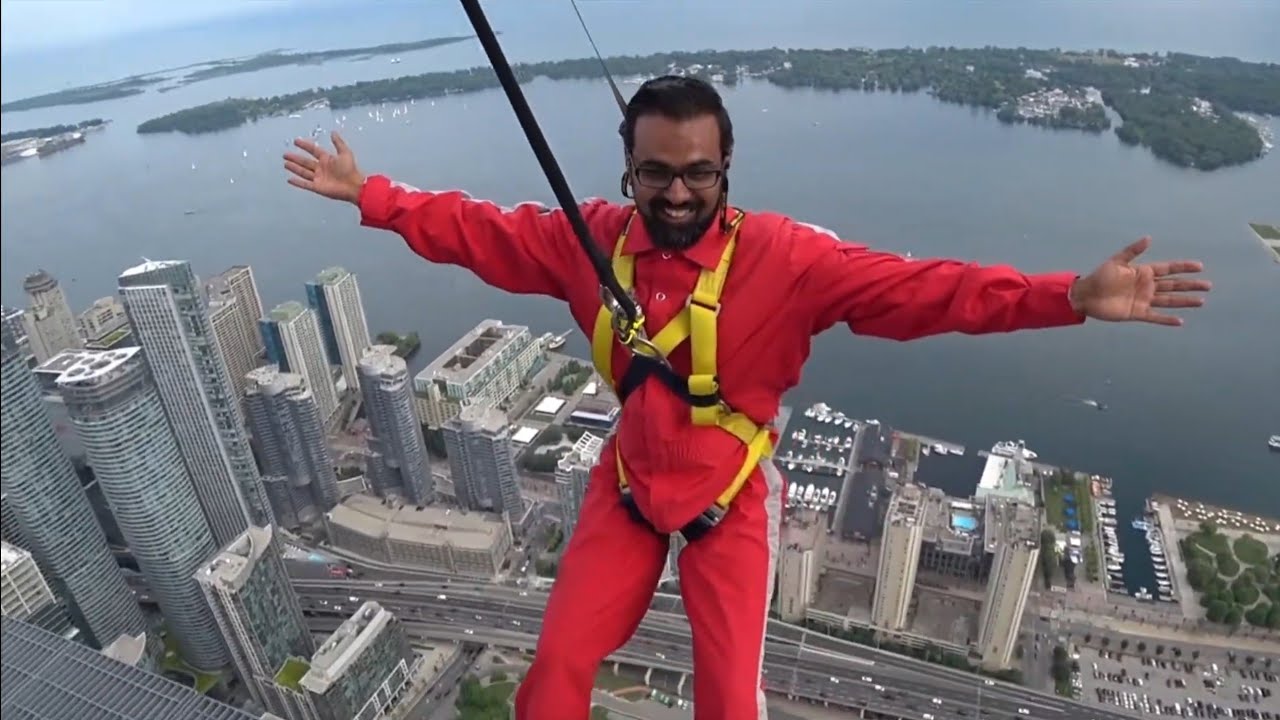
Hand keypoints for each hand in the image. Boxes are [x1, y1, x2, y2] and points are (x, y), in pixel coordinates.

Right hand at [283, 131, 364, 204]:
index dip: (305, 145)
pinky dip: (297, 182)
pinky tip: (289, 179)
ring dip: (294, 168)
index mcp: (327, 159)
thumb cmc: (350, 170)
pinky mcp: (317, 187)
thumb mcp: (345, 153)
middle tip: (285, 154)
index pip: (313, 150)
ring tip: (285, 163)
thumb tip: (333, 132)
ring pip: (303, 172)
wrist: (354, 186)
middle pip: (305, 162)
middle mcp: (321, 168)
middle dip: (295, 158)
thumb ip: (338, 143)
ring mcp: (318, 178)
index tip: (296, 141)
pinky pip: (305, 184)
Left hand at [1069, 237, 1209, 325]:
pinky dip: (1167, 319)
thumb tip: (1149, 238)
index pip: (1168, 269)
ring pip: (1169, 300)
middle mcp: (1147, 286)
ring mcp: (1143, 300)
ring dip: (1184, 301)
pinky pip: (1155, 316)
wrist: (1086, 296)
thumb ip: (1133, 251)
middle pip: (1173, 285)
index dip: (1183, 267)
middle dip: (1190, 285)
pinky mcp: (1137, 313)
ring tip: (1201, 301)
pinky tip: (1180, 321)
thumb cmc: (1100, 276)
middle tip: (1208, 285)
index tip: (1199, 266)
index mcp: (1143, 272)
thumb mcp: (1117, 261)